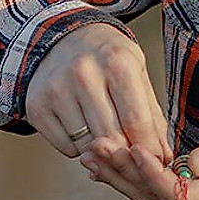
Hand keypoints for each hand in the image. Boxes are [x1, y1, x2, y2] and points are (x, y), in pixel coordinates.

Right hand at [24, 23, 171, 162]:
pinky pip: (67, 148)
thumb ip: (151, 116)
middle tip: (135, 158)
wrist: (62, 38)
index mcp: (116, 61)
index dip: (150, 148)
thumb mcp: (136, 73)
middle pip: (112, 137)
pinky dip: (80, 148)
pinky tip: (83, 127)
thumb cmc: (107, 58)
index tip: (158, 161)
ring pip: (88, 147)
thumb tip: (162, 158)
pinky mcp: (36, 107)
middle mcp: (83, 73)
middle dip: (128, 155)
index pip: (135, 121)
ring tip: (107, 133)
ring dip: (103, 152)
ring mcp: (56, 90)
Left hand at [80, 123, 198, 199]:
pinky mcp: (188, 197)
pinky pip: (152, 192)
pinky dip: (127, 178)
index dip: (153, 173)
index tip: (133, 148)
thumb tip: (195, 162)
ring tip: (91, 154)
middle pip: (155, 197)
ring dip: (119, 176)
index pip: (180, 192)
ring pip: (148, 196)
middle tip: (97, 147)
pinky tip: (103, 167)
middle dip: (124, 172)